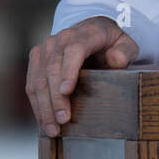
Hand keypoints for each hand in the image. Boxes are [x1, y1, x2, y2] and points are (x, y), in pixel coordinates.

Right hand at [26, 16, 138, 135]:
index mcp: (87, 33)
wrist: (92, 30)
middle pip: (54, 68)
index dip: (68, 70)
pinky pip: (32, 83)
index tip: (67, 91)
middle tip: (63, 120)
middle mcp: (63, 37)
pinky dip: (37, 104)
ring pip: (39, 79)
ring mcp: (47, 46)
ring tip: (52, 128)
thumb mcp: (126, 45)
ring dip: (44, 106)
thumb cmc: (111, 43)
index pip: (74, 50)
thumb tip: (115, 60)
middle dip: (56, 97)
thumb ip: (124, 52)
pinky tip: (44, 121)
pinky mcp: (37, 57)